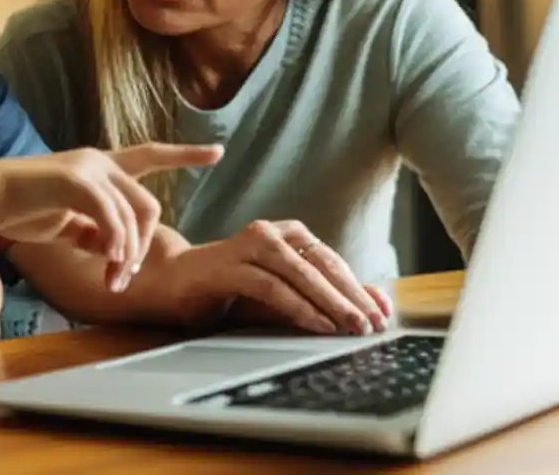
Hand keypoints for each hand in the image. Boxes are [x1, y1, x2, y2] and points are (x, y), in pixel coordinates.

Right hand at [0, 143, 222, 292]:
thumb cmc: (18, 209)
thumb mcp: (65, 223)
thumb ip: (92, 230)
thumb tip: (114, 249)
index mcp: (99, 166)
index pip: (149, 154)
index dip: (184, 155)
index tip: (217, 152)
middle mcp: (99, 161)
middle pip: (149, 205)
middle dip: (145, 245)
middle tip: (125, 277)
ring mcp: (89, 168)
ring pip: (133, 216)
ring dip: (128, 255)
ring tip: (113, 279)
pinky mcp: (75, 181)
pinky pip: (111, 219)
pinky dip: (115, 243)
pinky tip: (109, 262)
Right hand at [164, 220, 393, 334]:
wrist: (175, 283)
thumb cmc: (232, 290)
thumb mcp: (285, 295)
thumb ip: (327, 297)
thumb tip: (380, 302)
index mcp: (287, 234)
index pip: (332, 260)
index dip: (359, 287)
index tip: (382, 314)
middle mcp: (270, 232)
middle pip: (321, 263)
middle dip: (351, 297)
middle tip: (373, 324)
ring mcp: (248, 244)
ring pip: (300, 272)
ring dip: (330, 302)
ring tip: (353, 327)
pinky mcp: (228, 264)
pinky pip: (271, 286)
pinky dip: (299, 307)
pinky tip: (319, 324)